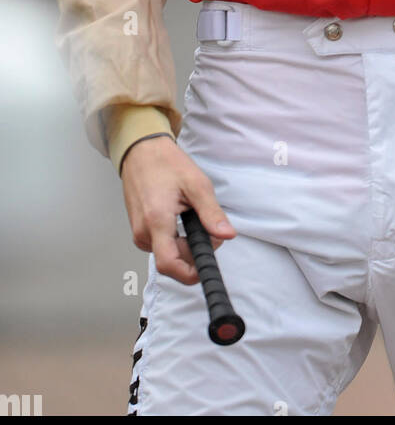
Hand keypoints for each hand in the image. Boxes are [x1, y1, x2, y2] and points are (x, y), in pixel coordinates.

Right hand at [121, 137, 236, 286]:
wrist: (142, 151)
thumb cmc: (165, 163)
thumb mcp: (197, 184)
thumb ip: (211, 214)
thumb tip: (226, 235)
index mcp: (157, 221)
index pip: (169, 265)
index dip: (190, 273)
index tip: (206, 267)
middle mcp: (143, 232)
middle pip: (172, 261)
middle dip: (194, 252)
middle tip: (207, 227)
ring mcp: (139, 232)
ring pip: (167, 253)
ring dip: (185, 243)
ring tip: (192, 215)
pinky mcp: (139, 229)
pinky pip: (160, 244)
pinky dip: (175, 238)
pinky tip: (180, 217)